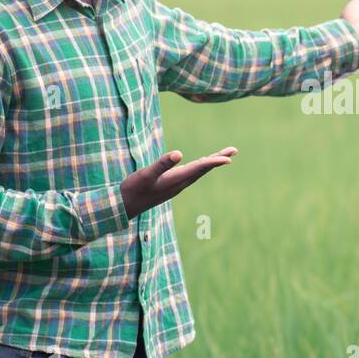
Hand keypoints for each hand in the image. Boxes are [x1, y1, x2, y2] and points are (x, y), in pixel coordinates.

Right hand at [121, 147, 236, 218]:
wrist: (124, 206)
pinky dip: (200, 167)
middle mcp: (179, 183)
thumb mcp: (145, 175)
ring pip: (198, 172)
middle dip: (219, 160)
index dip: (214, 162)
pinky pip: (190, 174)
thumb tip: (178, 153)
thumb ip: (161, 165)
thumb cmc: (133, 189)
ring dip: (211, 163)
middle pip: (203, 169)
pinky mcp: (169, 185)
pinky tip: (200, 165)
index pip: (199, 168)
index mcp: (175, 180)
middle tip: (234, 151)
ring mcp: (175, 185)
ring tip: (223, 156)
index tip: (230, 159)